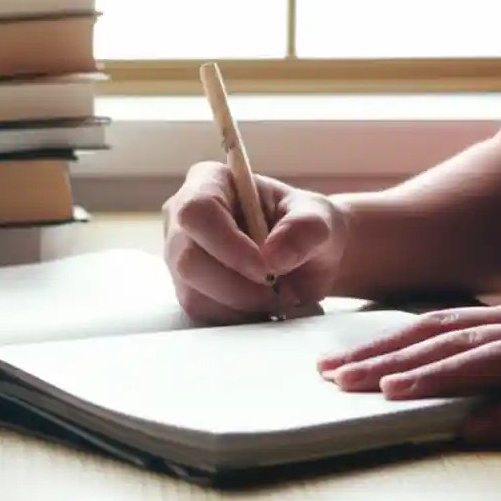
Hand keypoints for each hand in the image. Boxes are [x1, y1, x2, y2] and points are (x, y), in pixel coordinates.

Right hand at [162, 162, 349, 323]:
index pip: (198, 212)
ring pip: (193, 293)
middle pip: (188, 259)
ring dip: (241, 305)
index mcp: (210, 182)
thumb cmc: (307, 226)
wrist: (308, 258)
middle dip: (237, 286)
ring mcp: (180, 255)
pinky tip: (262, 306)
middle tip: (279, 293)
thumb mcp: (320, 218)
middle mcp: (183, 218)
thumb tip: (273, 258)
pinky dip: (238, 318)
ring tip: (278, 298)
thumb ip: (305, 229)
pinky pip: (203, 313)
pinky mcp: (188, 288)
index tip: (266, 270)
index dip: (227, 244)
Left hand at [317, 297, 500, 442]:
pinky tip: (470, 429)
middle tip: (338, 377)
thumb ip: (494, 359)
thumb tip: (425, 373)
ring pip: (494, 359)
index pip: (438, 323)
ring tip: (389, 392)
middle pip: (452, 336)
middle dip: (390, 357)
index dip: (383, 341)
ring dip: (437, 376)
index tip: (334, 363)